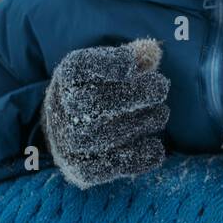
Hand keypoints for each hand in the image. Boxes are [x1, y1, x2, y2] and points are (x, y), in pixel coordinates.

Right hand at [42, 39, 170, 188]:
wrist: (69, 127)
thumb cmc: (99, 88)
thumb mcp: (111, 65)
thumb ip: (133, 57)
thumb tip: (152, 52)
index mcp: (67, 77)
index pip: (79, 68)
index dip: (106, 64)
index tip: (132, 65)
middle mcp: (60, 109)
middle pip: (93, 101)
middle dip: (134, 94)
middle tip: (162, 87)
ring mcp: (68, 142)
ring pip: (102, 135)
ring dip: (140, 123)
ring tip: (161, 114)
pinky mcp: (81, 170)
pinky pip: (108, 166)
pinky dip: (136, 158)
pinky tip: (156, 148)